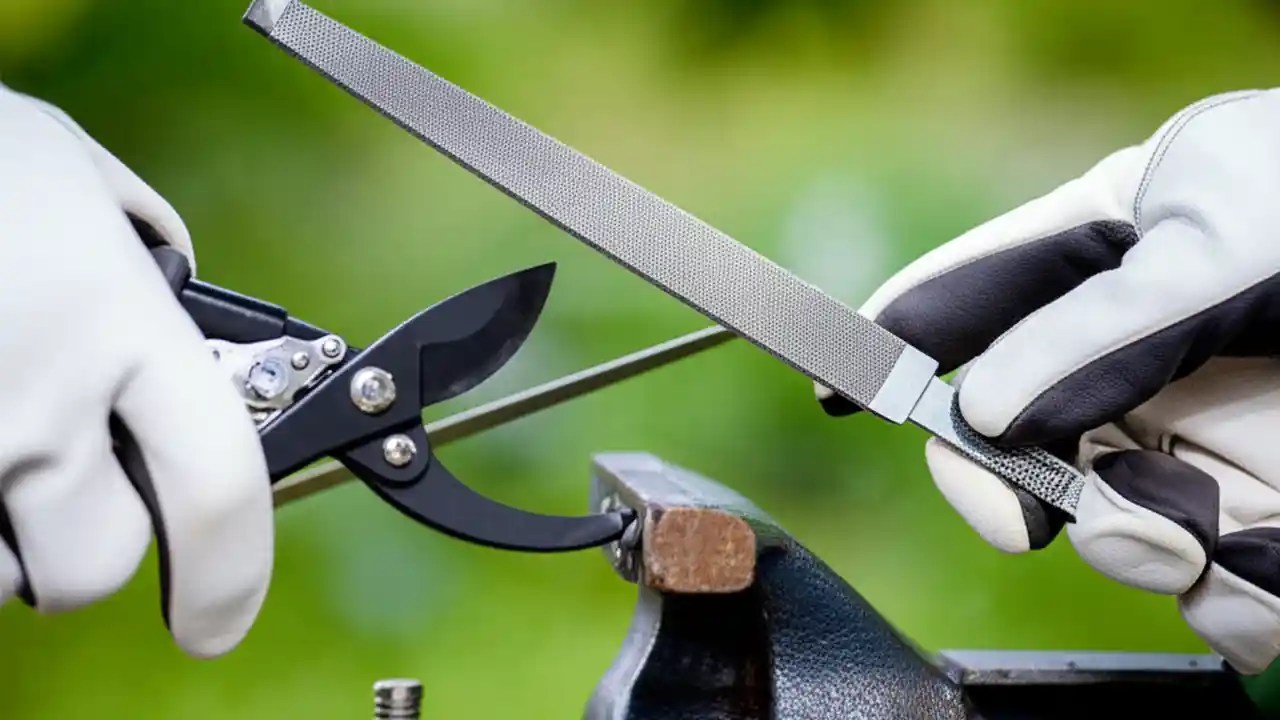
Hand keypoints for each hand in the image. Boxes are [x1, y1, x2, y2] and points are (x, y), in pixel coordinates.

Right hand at [0, 85, 271, 656]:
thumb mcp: (81, 178)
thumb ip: (147, 261)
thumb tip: (179, 308)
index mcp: (121, 324)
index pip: (217, 488)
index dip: (231, 575)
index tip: (220, 617)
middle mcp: (37, 400)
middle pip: (94, 564)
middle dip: (95, 545)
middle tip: (78, 488)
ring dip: (8, 531)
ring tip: (2, 442)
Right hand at [819, 88, 1279, 673]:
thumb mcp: (1228, 236)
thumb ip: (1099, 323)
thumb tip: (983, 411)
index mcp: (1110, 250)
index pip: (965, 296)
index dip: (894, 342)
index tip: (838, 386)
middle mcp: (1139, 358)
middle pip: (1017, 441)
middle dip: (1014, 487)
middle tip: (1025, 513)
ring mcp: (1204, 439)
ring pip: (1116, 528)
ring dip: (1152, 545)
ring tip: (1219, 523)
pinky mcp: (1269, 517)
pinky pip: (1215, 587)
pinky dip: (1244, 593)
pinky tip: (1279, 553)